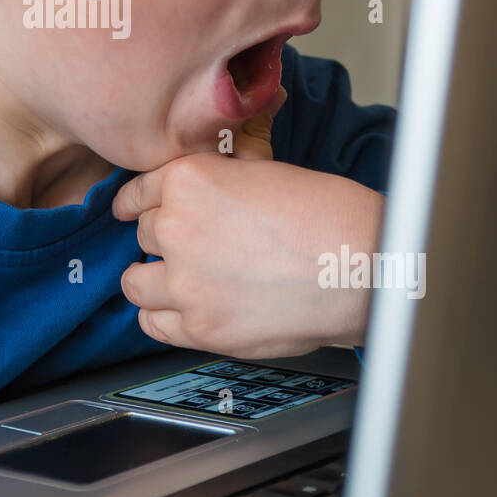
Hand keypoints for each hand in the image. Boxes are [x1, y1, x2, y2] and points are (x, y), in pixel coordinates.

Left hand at [111, 88, 382, 357]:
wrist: (362, 266)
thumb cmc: (328, 215)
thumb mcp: (266, 170)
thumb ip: (224, 174)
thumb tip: (215, 170)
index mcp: (189, 180)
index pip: (138, 191)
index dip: (140, 202)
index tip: (135, 210)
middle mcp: (176, 227)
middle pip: (144, 234)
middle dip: (163, 239)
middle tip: (192, 246)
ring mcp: (184, 281)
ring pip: (135, 281)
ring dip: (154, 279)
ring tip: (181, 280)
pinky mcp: (200, 326)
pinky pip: (152, 324)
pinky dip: (163, 317)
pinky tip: (185, 310)